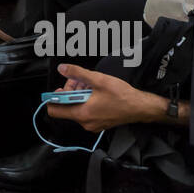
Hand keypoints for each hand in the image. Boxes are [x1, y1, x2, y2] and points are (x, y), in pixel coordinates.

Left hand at [46, 64, 161, 130]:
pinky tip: (95, 91)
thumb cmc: (122, 96)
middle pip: (67, 106)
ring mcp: (92, 124)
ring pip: (77, 106)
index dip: (53, 97)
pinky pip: (86, 110)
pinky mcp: (99, 122)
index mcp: (82, 113)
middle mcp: (85, 122)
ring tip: (91, 83)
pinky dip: (87, 100)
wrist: (140, 107)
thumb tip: (62, 68)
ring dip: (80, 93)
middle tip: (81, 79)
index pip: (55, 110)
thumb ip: (77, 73)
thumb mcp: (98, 80)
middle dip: (71, 90)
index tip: (58, 87)